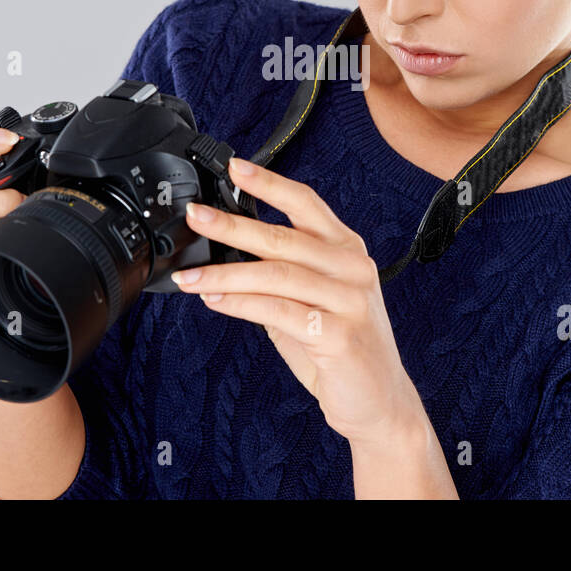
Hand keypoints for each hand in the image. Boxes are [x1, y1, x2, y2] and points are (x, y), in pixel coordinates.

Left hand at [174, 156, 423, 446]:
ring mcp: (350, 300)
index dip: (270, 183)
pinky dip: (240, 304)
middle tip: (196, 216)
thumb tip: (224, 256)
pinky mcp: (340, 334)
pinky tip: (215, 300)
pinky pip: (278, 312)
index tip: (235, 167)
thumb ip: (280, 276)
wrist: (379, 402)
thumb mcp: (312, 301)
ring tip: (190, 275)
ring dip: (225, 274)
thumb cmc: (341, 349)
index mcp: (347, 251)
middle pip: (284, 237)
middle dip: (233, 225)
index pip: (307, 205)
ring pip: (276, 275)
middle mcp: (352, 269)